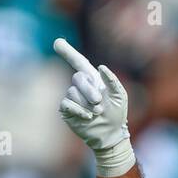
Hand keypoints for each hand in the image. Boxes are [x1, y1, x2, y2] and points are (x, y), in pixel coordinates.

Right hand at [53, 37, 134, 176]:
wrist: (110, 135)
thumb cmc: (116, 115)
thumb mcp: (120, 97)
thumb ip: (112, 81)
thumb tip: (101, 67)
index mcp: (93, 80)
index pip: (79, 63)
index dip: (68, 52)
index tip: (57, 42)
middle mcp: (81, 86)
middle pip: (77, 78)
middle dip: (89, 90)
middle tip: (99, 103)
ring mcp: (72, 98)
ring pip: (72, 92)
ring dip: (86, 103)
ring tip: (96, 113)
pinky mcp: (67, 110)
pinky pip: (67, 103)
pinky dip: (79, 110)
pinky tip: (87, 117)